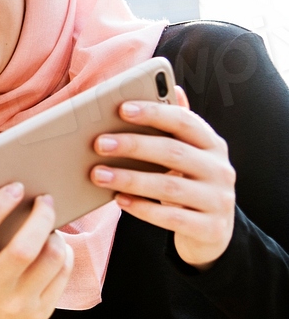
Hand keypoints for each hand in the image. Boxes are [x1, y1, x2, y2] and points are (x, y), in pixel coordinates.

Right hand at [0, 184, 72, 318]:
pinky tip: (55, 245)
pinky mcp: (39, 313)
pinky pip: (61, 274)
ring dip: (55, 234)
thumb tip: (5, 197)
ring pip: (50, 259)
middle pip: (23, 248)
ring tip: (50, 225)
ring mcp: (17, 303)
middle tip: (45, 200)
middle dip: (40, 217)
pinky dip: (63, 253)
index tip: (15, 188)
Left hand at [91, 88, 235, 270]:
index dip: (154, 112)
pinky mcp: (210, 228)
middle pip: (173, 152)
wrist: (213, 232)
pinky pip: (171, 218)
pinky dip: (143, 208)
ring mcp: (218, 200)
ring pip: (169, 186)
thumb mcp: (185, 154)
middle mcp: (220, 169)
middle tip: (98, 143)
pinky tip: (119, 200)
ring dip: (129, 179)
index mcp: (212, 144)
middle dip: (133, 145)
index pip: (184, 121)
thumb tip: (174, 87)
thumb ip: (175, 127)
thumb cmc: (188, 183)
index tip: (121, 108)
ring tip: (97, 174)